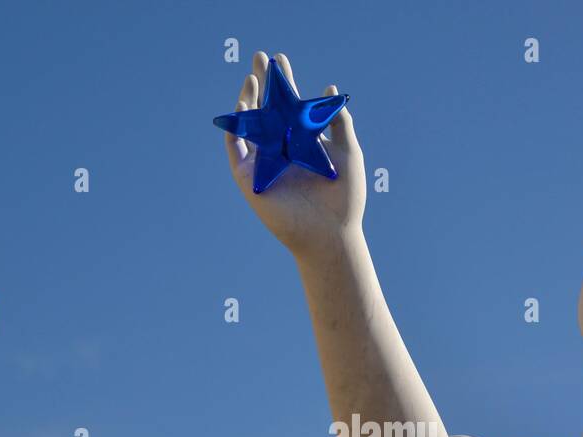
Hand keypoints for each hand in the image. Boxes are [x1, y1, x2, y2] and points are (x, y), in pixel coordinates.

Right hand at [222, 52, 365, 261]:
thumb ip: (338, 122)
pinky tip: (243, 105)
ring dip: (247, 99)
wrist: (330, 232)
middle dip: (262, 83)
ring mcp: (265, 163)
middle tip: (260, 57)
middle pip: (266, 109)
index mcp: (303, 142)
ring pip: (249, 125)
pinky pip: (237, 148)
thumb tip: (330, 89)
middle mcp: (282, 150)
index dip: (284, 83)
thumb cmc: (344, 197)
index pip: (289, 106)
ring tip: (253, 75)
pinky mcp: (250, 178)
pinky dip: (236, 126)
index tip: (280, 60)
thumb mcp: (347, 151)